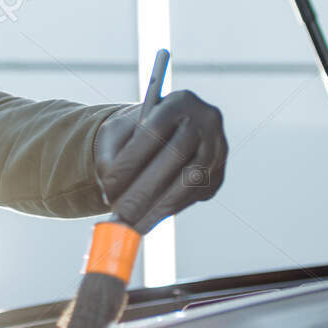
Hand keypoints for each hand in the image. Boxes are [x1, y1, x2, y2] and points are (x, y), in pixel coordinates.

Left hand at [93, 90, 227, 232]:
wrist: (165, 136)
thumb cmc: (135, 134)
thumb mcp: (116, 135)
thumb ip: (110, 156)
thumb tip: (112, 189)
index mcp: (179, 102)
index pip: (155, 130)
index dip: (132, 160)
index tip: (109, 185)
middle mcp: (205, 121)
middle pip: (175, 155)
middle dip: (145, 190)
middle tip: (120, 213)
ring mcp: (218, 148)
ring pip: (190, 180)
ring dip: (158, 206)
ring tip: (132, 225)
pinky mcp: (218, 174)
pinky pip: (195, 195)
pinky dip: (169, 210)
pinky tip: (147, 220)